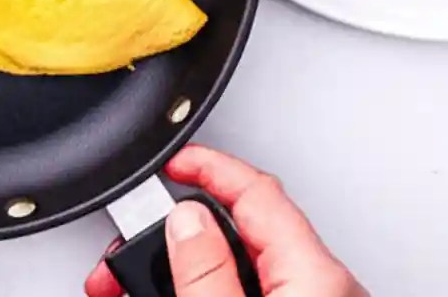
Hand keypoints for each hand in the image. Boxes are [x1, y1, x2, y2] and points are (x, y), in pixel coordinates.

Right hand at [84, 145, 366, 296]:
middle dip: (175, 232)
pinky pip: (243, 289)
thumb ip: (207, 273)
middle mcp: (319, 289)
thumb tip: (186, 221)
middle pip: (240, 229)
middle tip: (130, 247)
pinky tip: (164, 295)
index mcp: (314, 277)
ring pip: (236, 266)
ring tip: (128, 284)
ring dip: (178, 269)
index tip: (170, 164)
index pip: (258, 191)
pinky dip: (200, 288)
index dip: (207, 166)